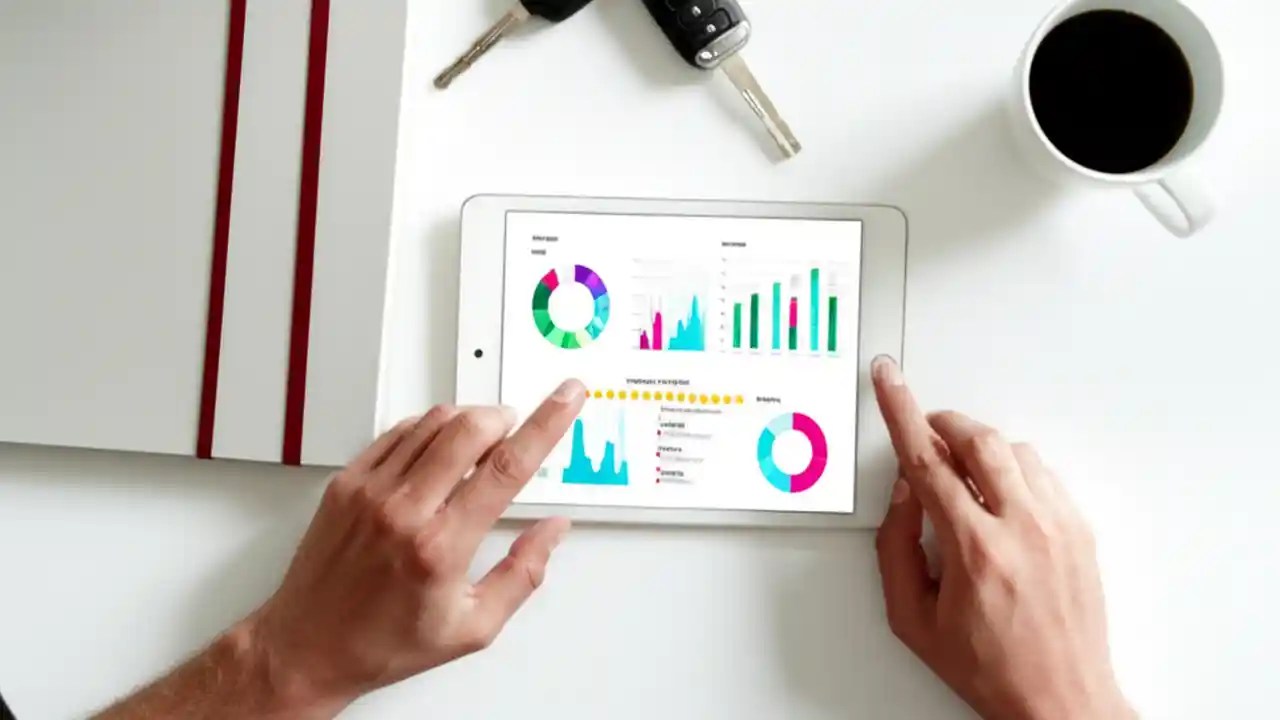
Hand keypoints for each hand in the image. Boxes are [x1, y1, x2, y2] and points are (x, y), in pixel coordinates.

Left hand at [240, 381, 585, 714]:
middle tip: (517, 425)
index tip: (566, 398)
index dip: (547, 424)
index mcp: (441, 548)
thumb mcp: (473, 627)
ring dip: (467, 420)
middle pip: (469, 429)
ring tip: (479, 440)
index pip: (507, 468)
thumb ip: (523, 574)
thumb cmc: (383, 642)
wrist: (308, 648)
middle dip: (504, 416)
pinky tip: (436, 446)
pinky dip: (427, 427)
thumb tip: (552, 531)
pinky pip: (396, 432)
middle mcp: (403, 512)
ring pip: (432, 422)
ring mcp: (369, 492)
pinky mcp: (345, 483)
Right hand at [871, 357, 1133, 719]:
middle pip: (977, 439)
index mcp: (974, 549)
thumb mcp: (911, 617)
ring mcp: (1059, 526)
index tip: (889, 379)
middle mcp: (1022, 528)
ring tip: (963, 475)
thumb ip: (896, 546)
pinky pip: (1044, 473)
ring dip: (980, 448)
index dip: (900, 411)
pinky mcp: (1081, 531)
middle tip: (924, 431)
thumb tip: (902, 493)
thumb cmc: (989, 667)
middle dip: (942, 423)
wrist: (1060, 701)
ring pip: (1014, 449)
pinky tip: (1000, 496)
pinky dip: (1014, 470)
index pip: (926, 459)